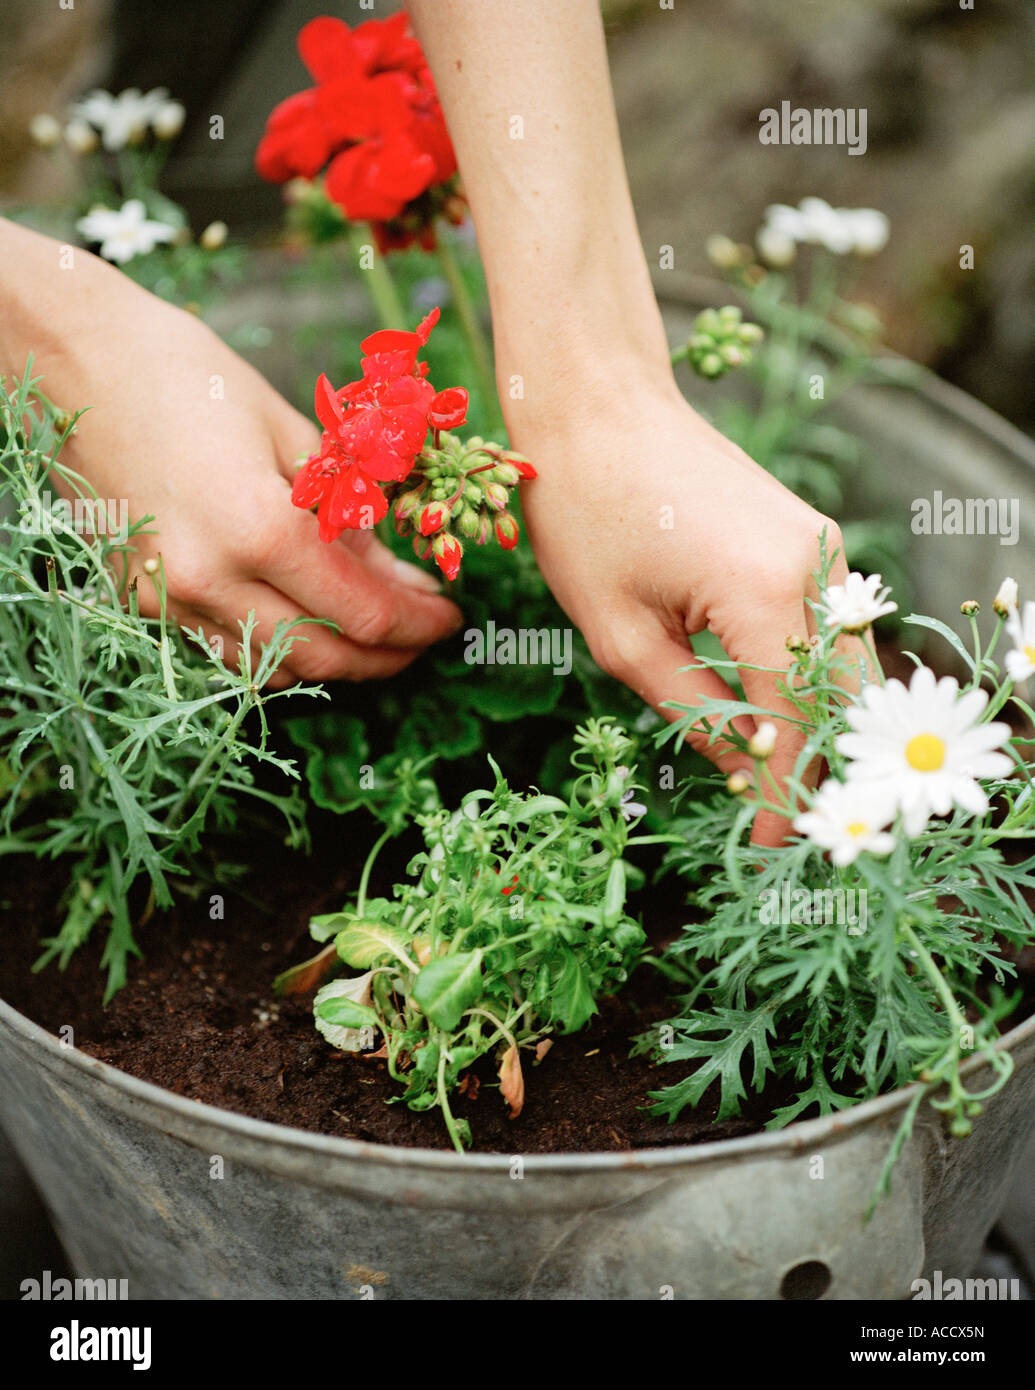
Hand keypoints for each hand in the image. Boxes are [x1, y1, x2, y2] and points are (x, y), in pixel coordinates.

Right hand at [2, 223, 461, 685]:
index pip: (364, 612)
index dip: (418, 624)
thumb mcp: (290, 432)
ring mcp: (167, 598)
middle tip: (423, 637)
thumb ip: (350, 516)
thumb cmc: (185, 371)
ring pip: (272, 670)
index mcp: (258, 528)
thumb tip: (400, 575)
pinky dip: (276, 652)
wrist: (70, 357)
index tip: (450, 615)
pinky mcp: (140, 598)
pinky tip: (305, 625)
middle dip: (387, 657)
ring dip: (334, 665)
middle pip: (324, 658)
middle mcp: (210, 580)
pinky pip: (224, 651)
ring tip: (374, 637)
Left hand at [513, 371, 857, 844]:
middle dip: (822, 769)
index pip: (796, 723)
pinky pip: (828, 627)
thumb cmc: (586, 511)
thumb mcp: (619, 634)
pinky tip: (778, 716)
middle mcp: (818, 568)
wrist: (599, 404)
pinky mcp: (809, 538)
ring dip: (822, 726)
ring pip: (847, 665)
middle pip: (845, 699)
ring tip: (784, 785)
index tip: (768, 849)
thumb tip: (743, 771)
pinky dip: (811, 679)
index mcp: (767, 593)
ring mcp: (821, 548)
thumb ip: (689, 711)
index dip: (786, 795)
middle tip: (787, 829)